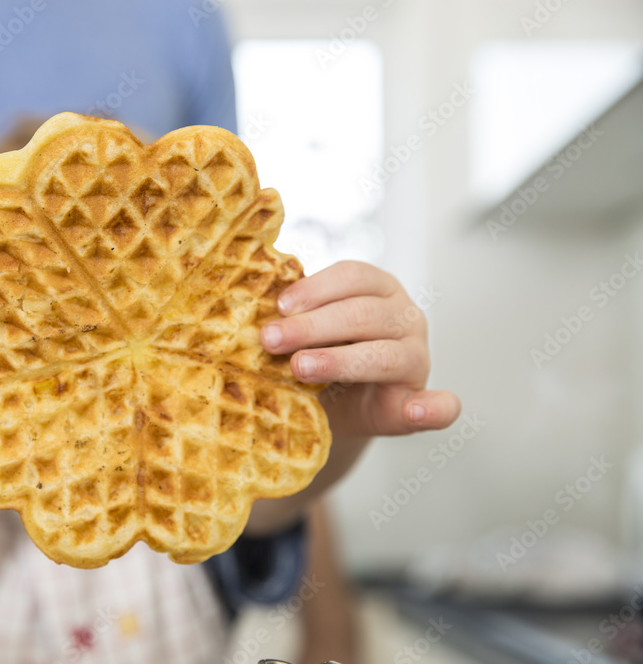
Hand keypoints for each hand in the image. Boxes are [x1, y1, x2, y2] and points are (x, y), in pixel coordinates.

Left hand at [260, 261, 459, 440]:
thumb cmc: (319, 354)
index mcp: (378, 288)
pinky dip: (435, 408)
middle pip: (362, 314)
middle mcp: (404, 317)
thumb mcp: (306, 329)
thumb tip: (247, 305)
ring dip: (340, 361)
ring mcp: (416, 358)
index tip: (280, 305)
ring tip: (300, 368)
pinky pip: (439, 406)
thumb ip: (293, 314)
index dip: (316, 288)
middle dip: (312, 326)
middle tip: (270, 339)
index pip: (353, 276)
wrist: (335, 407)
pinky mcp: (419, 401)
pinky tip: (418, 411)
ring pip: (384, 354)